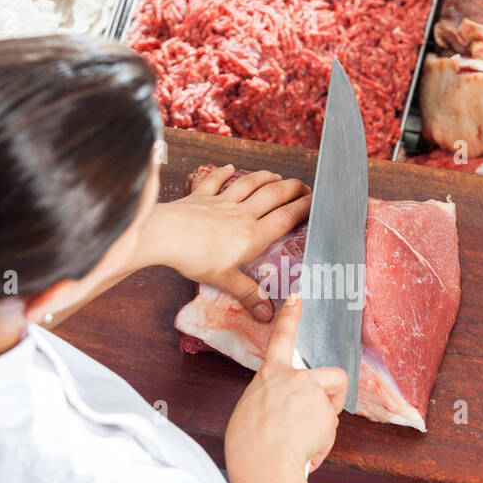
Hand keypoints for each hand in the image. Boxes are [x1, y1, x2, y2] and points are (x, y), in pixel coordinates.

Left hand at [138, 166, 310, 320]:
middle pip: (273, 195)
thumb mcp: (225, 280)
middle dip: (292, 188)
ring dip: (265, 178)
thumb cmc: (195, 258)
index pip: (285, 217)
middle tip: (304, 186)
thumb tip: (267, 314)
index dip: (304, 208)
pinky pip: (215, 181)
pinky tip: (229, 168)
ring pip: (250, 184)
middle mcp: (241, 213)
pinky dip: (224, 173)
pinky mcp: (201, 196)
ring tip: (276, 176)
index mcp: (252, 235)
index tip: (316, 201)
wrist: (165, 235)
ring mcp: (221, 201)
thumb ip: (249, 294)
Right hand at [224, 295, 347, 482]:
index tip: (297, 298)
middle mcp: (294, 378)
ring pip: (331, 408)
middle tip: (320, 419)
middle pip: (331, 376)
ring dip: (324, 425)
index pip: (281, 338)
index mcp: (270, 376)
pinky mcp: (327, 412)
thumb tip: (285, 412)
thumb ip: (271, 401)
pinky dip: (321, 444)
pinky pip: (331, 430)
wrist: (262, 464)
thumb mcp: (250, 411)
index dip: (291, 316)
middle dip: (334, 396)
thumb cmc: (249, 446)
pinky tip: (305, 453)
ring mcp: (313, 393)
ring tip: (303, 444)